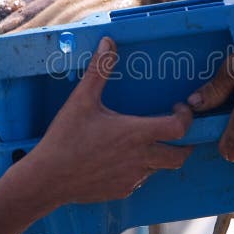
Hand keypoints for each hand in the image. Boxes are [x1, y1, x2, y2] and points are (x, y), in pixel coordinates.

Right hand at [17, 37, 193, 207]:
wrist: (47, 179)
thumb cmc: (65, 138)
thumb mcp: (82, 100)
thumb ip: (99, 70)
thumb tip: (108, 42)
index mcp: (136, 134)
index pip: (179, 128)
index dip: (186, 117)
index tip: (177, 109)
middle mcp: (141, 158)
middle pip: (180, 156)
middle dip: (184, 143)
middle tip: (174, 130)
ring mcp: (133, 178)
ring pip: (160, 168)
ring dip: (160, 155)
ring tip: (145, 141)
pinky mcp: (123, 191)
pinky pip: (141, 180)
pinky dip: (140, 169)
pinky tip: (122, 159)